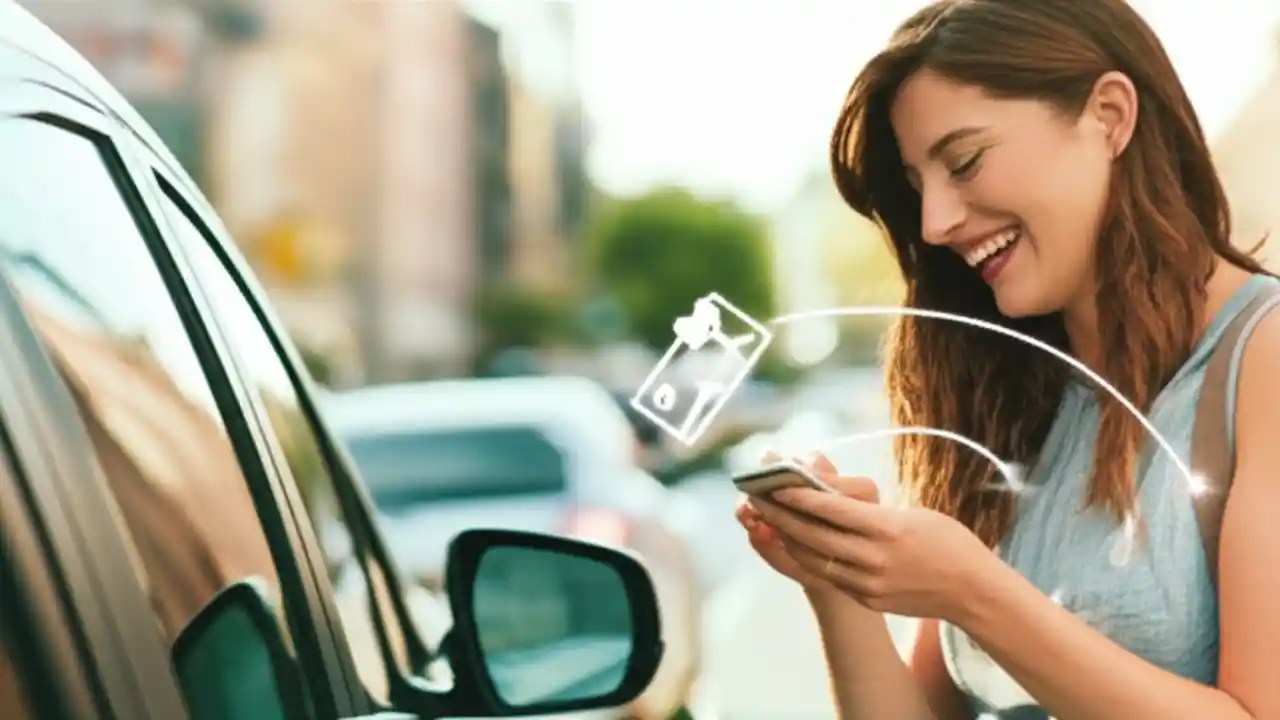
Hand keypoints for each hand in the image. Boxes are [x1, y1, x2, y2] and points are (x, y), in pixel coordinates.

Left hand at [748, 478, 996, 620]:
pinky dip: (808, 558)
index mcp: (888, 529)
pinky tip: (795, 544)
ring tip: (768, 520)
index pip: (831, 510)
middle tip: (756, 499)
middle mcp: (874, 558)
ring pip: (815, 559)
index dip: (798, 497)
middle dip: (780, 515)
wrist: (972, 592)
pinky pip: (830, 576)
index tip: (774, 484)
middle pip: (814, 535)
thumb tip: (830, 494)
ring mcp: (869, 583)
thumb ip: (869, 509)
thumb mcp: (912, 514)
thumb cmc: (948, 542)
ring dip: (787, 538)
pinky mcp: (868, 600)